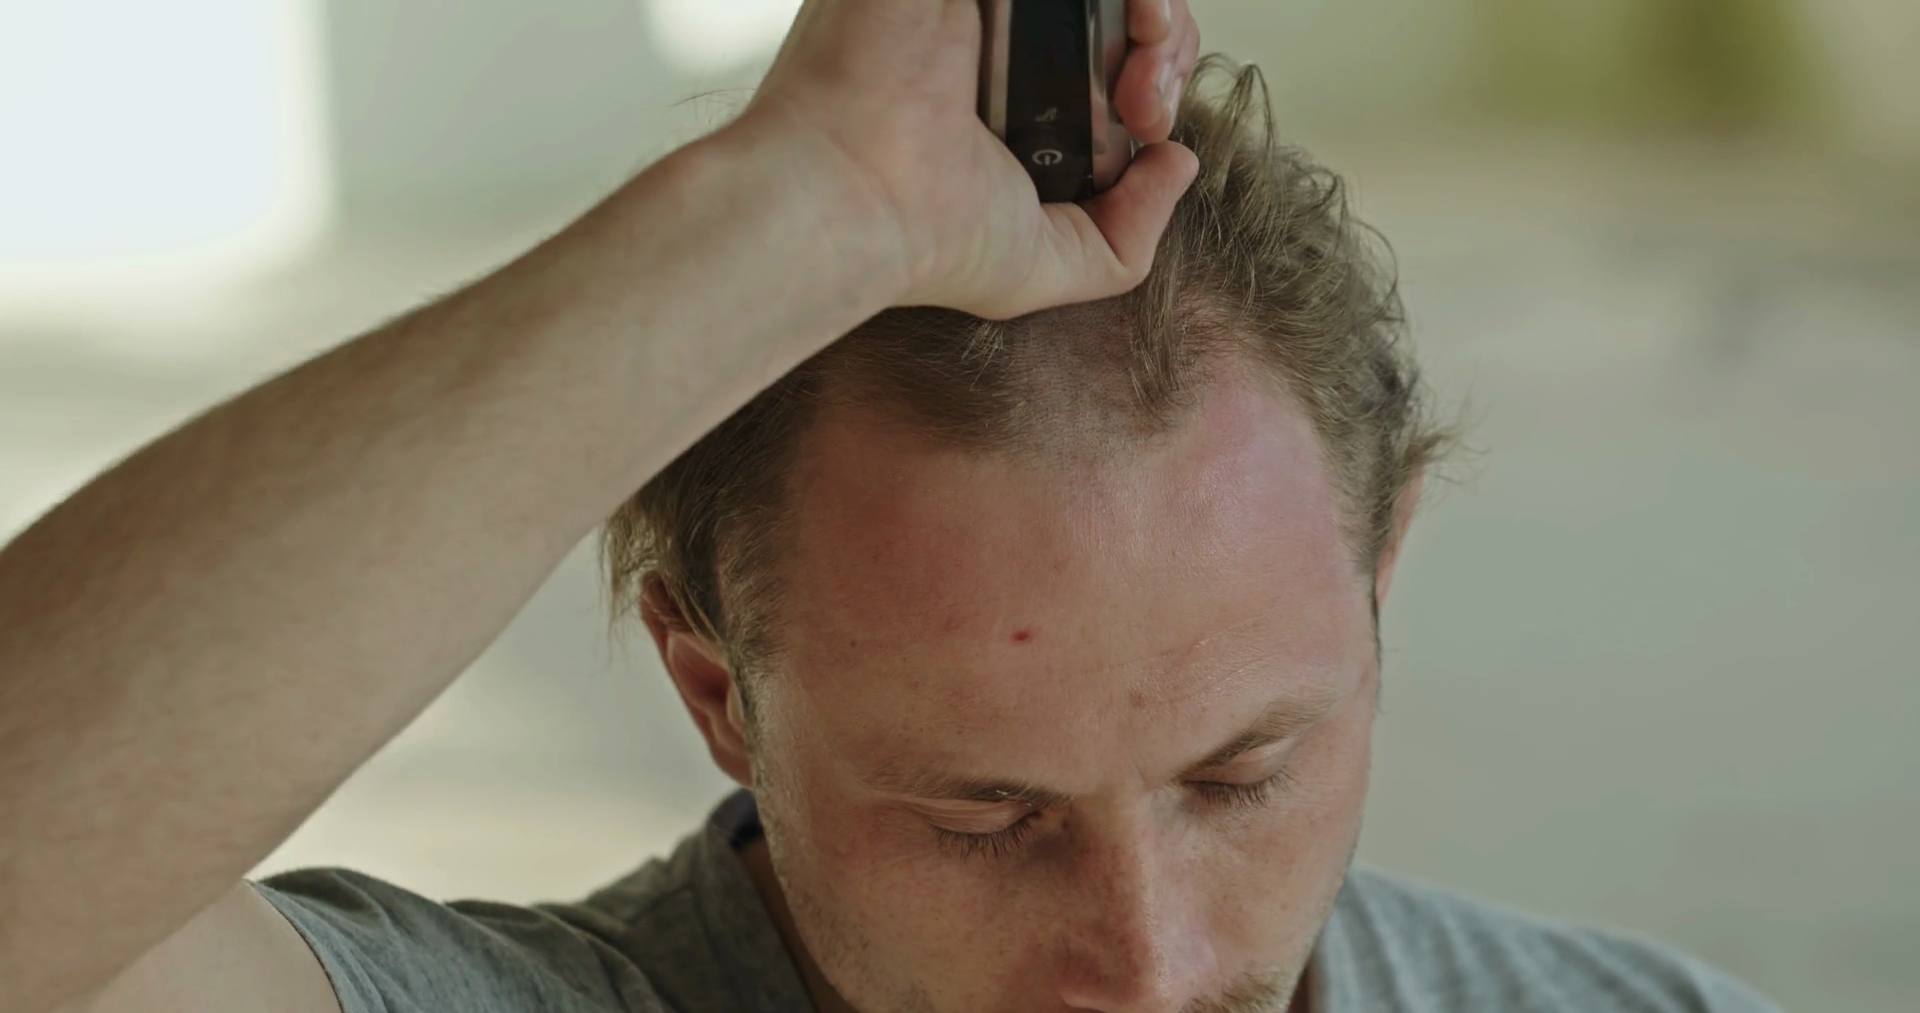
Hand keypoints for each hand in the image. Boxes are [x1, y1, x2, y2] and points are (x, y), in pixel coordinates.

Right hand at [738, 0, 1202, 319]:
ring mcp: (979, 1)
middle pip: (1117, 9)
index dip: (1157, 78)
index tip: (1146, 125)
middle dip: (1165, 45)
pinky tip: (1132, 19)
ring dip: (1154, 13)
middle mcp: (999, 42)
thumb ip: (1125, 235)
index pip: (1114, 57)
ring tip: (1143, 61)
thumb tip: (1180, 163)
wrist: (857, 199)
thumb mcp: (1051, 263)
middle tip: (1144, 100)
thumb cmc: (930, 240)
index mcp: (1015, 99)